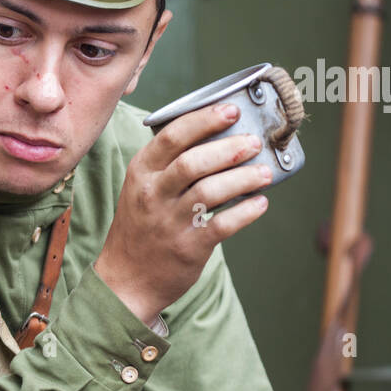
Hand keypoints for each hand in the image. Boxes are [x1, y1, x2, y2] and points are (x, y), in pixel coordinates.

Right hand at [95, 102, 269, 321]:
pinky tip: (260, 203)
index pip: (172, 136)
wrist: (125, 280)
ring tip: (265, 172)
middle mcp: (152, 195)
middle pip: (193, 162)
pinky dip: (246, 212)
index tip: (231, 110)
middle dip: (229, 148)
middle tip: (254, 142)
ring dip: (243, 178)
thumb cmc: (140, 228)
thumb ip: (168, 166)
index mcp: (140, 173)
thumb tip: (219, 138)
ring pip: (210, 191)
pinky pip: (222, 225)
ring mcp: (168, 222)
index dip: (205, 120)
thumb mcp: (140, 189)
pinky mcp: (187, 247)